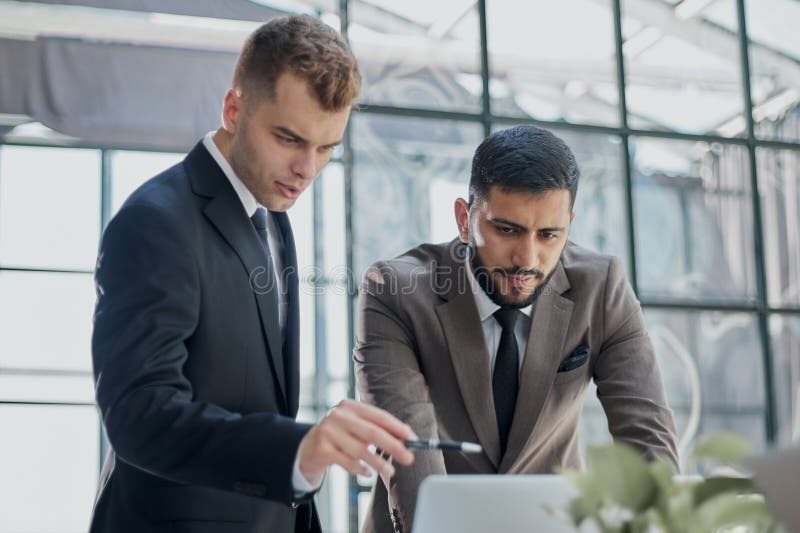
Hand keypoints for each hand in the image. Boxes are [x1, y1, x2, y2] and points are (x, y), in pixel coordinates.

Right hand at [298, 399, 416, 482]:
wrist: (307, 448)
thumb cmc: (340, 437)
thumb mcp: (356, 428)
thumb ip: (377, 431)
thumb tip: (405, 440)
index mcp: (350, 406)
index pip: (379, 416)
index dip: (398, 427)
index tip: (412, 438)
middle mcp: (338, 415)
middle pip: (372, 432)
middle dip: (394, 446)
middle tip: (409, 457)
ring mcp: (328, 431)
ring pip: (360, 450)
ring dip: (379, 462)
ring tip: (390, 471)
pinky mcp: (321, 448)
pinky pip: (347, 461)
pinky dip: (360, 468)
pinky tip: (368, 473)